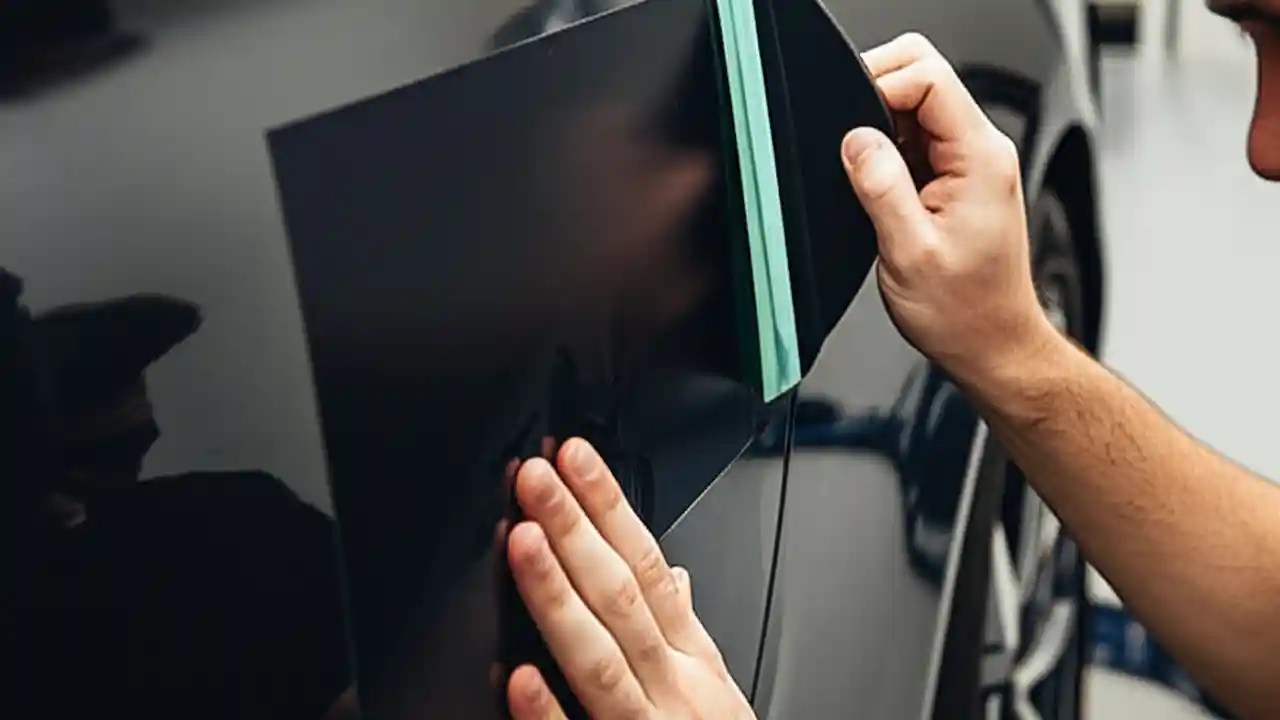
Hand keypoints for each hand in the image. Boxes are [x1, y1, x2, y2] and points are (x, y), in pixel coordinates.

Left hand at [505, 438, 754, 719]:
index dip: (611, 507)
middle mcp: (675, 689)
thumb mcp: (716, 688)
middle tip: (535, 478)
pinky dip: (550, 715)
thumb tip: (675, 575)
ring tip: (523, 543)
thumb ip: (686, 629)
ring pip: (600, 659)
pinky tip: (517, 680)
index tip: (575, 459)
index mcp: (692, 659)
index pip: (650, 565)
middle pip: (623, 597)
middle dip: (577, 531)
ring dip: (559, 598)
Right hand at [843, 33, 1056, 385]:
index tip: (850, 123)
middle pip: (923, 78)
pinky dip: (887, 154)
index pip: (928, 77)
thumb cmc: (963, 312)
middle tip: (853, 144)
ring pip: (915, 109)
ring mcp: (970, 162)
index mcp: (980, 158)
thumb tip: (854, 140)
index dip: (880, 85)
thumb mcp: (907, 252)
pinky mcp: (956, 178)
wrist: (991, 343)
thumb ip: (879, 187)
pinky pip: (914, 141)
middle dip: (877, 97)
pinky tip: (881, 191)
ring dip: (881, 131)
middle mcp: (982, 151)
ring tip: (871, 182)